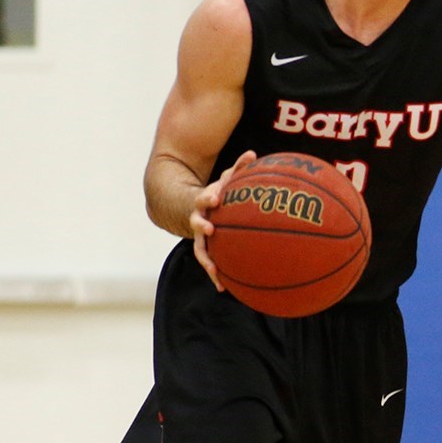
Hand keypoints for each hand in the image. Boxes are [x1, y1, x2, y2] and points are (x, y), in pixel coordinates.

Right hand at [190, 152, 249, 290]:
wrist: (188, 208)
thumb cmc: (215, 194)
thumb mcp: (225, 180)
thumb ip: (238, 168)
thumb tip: (253, 154)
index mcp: (204, 201)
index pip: (204, 197)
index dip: (209, 197)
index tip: (216, 197)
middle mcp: (197, 219)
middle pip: (196, 221)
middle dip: (201, 224)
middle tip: (209, 228)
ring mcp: (198, 236)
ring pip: (200, 248)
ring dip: (206, 258)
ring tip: (214, 270)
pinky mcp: (203, 248)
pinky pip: (208, 262)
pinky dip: (214, 274)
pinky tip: (223, 288)